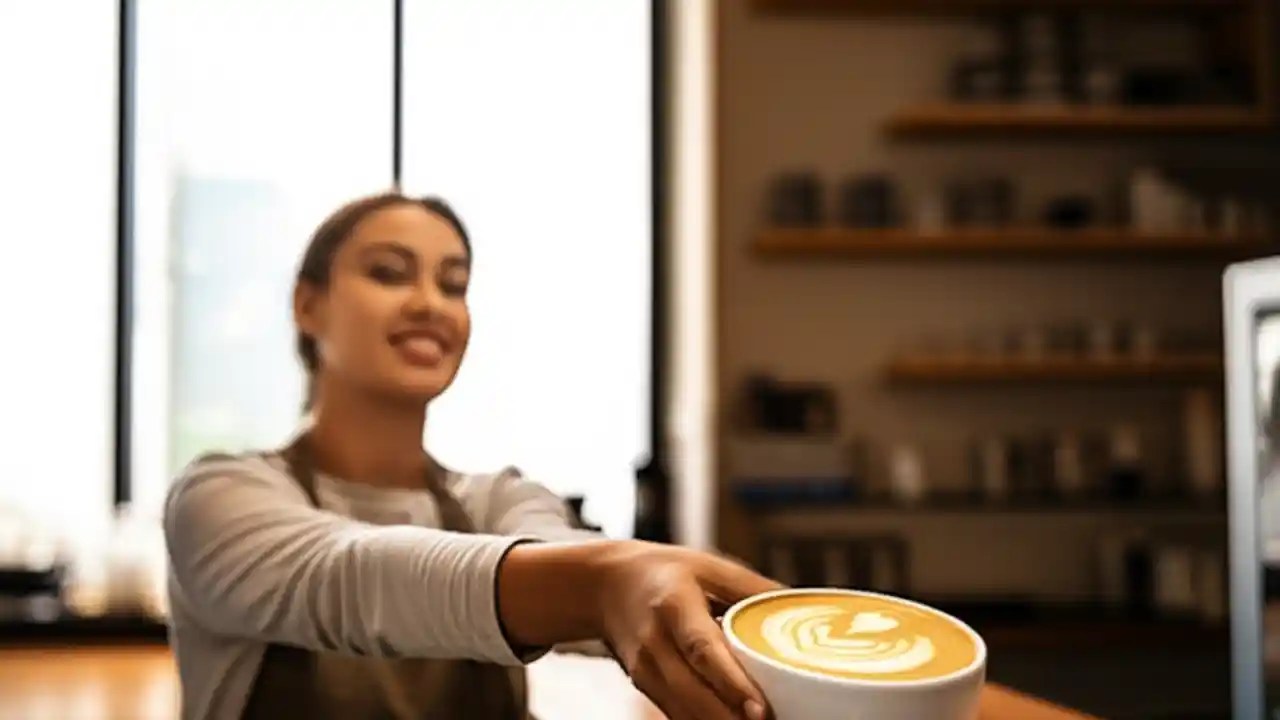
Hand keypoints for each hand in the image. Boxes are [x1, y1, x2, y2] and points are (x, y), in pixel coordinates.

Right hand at [594, 541, 782, 719]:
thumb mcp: (710, 567)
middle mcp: (655, 644)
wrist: (606, 585)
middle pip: (693, 695)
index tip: (761, 709)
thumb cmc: (666, 572)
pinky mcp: (645, 687)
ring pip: (684, 714)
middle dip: (731, 719)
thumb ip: (755, 590)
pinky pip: (678, 716)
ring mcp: (645, 671)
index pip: (703, 650)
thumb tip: (805, 611)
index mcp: (673, 606)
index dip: (732, 683)